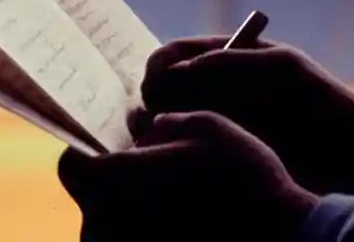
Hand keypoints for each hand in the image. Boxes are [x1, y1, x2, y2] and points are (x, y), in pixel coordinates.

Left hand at [58, 112, 317, 241]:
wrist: (280, 240)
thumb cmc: (242, 182)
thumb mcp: (207, 127)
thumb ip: (163, 123)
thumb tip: (141, 131)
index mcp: (112, 183)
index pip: (73, 164)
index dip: (96, 154)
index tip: (122, 151)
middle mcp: (103, 228)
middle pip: (95, 199)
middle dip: (122, 186)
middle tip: (163, 177)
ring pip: (114, 228)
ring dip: (138, 214)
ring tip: (183, 205)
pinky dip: (153, 235)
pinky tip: (190, 227)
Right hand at [138, 37, 353, 192]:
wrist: (352, 150)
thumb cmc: (322, 100)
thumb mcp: (279, 70)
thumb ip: (229, 62)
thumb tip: (173, 73)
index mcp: (225, 60)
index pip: (171, 55)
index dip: (157, 68)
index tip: (155, 88)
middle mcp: (211, 91)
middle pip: (157, 92)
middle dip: (149, 104)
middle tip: (154, 122)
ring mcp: (213, 125)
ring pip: (162, 125)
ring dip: (153, 132)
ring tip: (167, 145)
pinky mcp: (219, 158)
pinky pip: (181, 155)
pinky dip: (171, 157)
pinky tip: (180, 165)